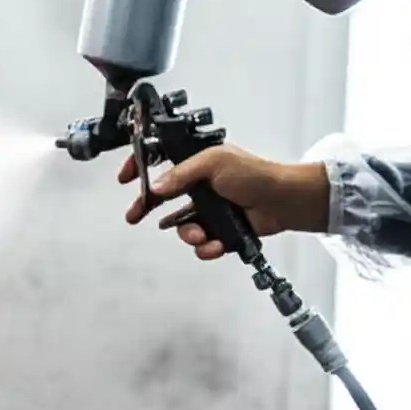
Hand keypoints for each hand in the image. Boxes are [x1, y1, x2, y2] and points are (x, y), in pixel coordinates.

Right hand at [118, 144, 329, 259]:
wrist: (284, 202)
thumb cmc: (255, 175)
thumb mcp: (213, 163)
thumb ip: (181, 174)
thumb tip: (156, 187)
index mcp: (197, 163)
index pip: (161, 161)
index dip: (140, 168)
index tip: (126, 179)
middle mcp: (200, 185)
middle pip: (163, 198)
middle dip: (147, 208)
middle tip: (133, 216)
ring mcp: (210, 208)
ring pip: (183, 226)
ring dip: (189, 234)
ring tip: (202, 235)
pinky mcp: (221, 229)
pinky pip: (203, 244)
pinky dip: (208, 247)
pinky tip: (216, 244)